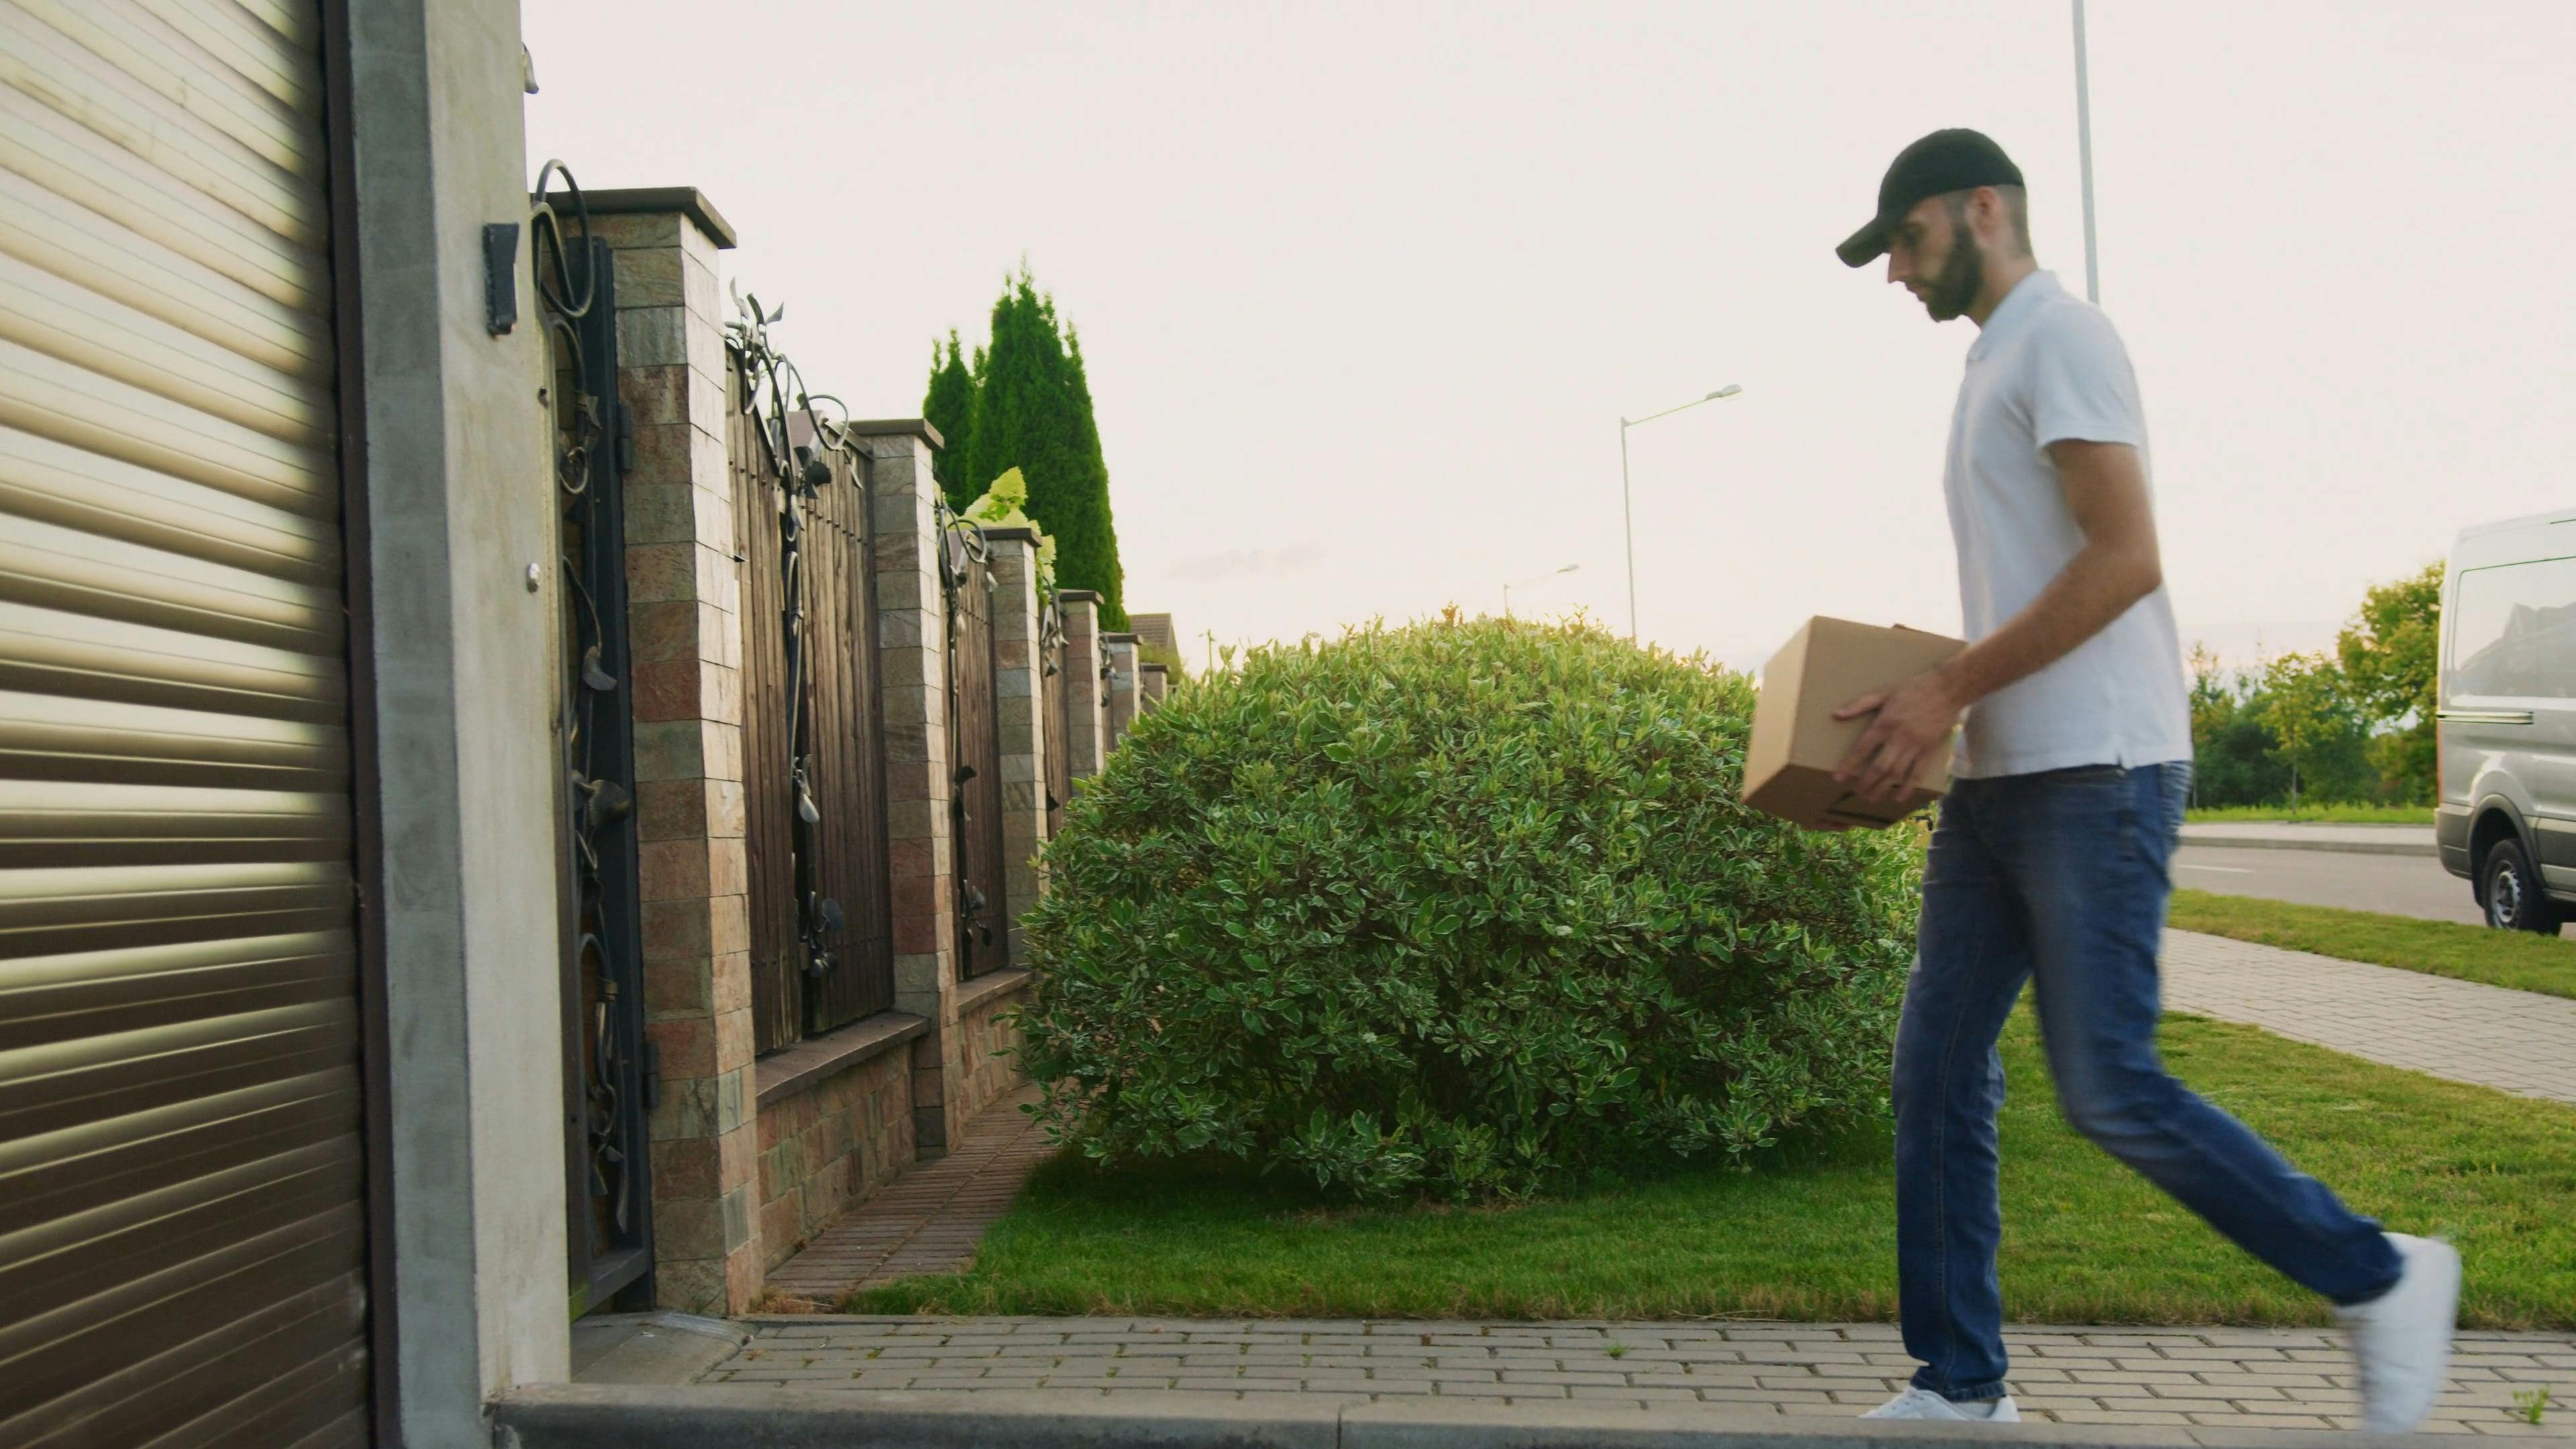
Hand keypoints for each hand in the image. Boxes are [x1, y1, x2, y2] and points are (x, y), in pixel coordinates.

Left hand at [1832, 668, 1965, 805]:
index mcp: (1884, 723)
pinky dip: (1908, 787)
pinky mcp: (1929, 750)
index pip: (1862, 748)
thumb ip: (1860, 704)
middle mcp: (1898, 737)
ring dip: (1883, 788)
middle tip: (1857, 792)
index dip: (1849, 765)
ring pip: (1896, 773)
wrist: (1947, 688)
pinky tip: (1900, 797)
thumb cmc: (1913, 688)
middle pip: (1879, 767)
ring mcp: (1915, 745)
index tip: (1838, 778)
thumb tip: (1836, 714)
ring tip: (1872, 798)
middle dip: (1866, 783)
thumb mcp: (1884, 692)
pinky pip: (1918, 773)